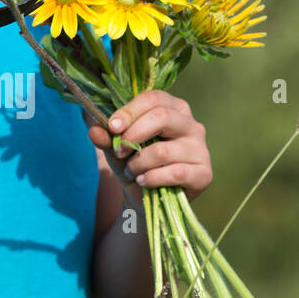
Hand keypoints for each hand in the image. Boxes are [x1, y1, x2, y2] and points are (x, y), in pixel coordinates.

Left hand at [86, 89, 212, 201]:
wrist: (147, 199)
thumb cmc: (135, 165)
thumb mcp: (117, 150)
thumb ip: (107, 138)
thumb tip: (94, 130)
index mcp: (175, 109)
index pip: (154, 98)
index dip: (130, 111)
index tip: (112, 127)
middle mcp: (192, 125)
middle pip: (162, 117)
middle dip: (133, 135)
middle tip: (118, 151)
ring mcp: (201, 150)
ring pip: (163, 150)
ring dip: (138, 163)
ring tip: (131, 171)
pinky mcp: (204, 174)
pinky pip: (175, 173)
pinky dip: (152, 179)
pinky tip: (143, 182)